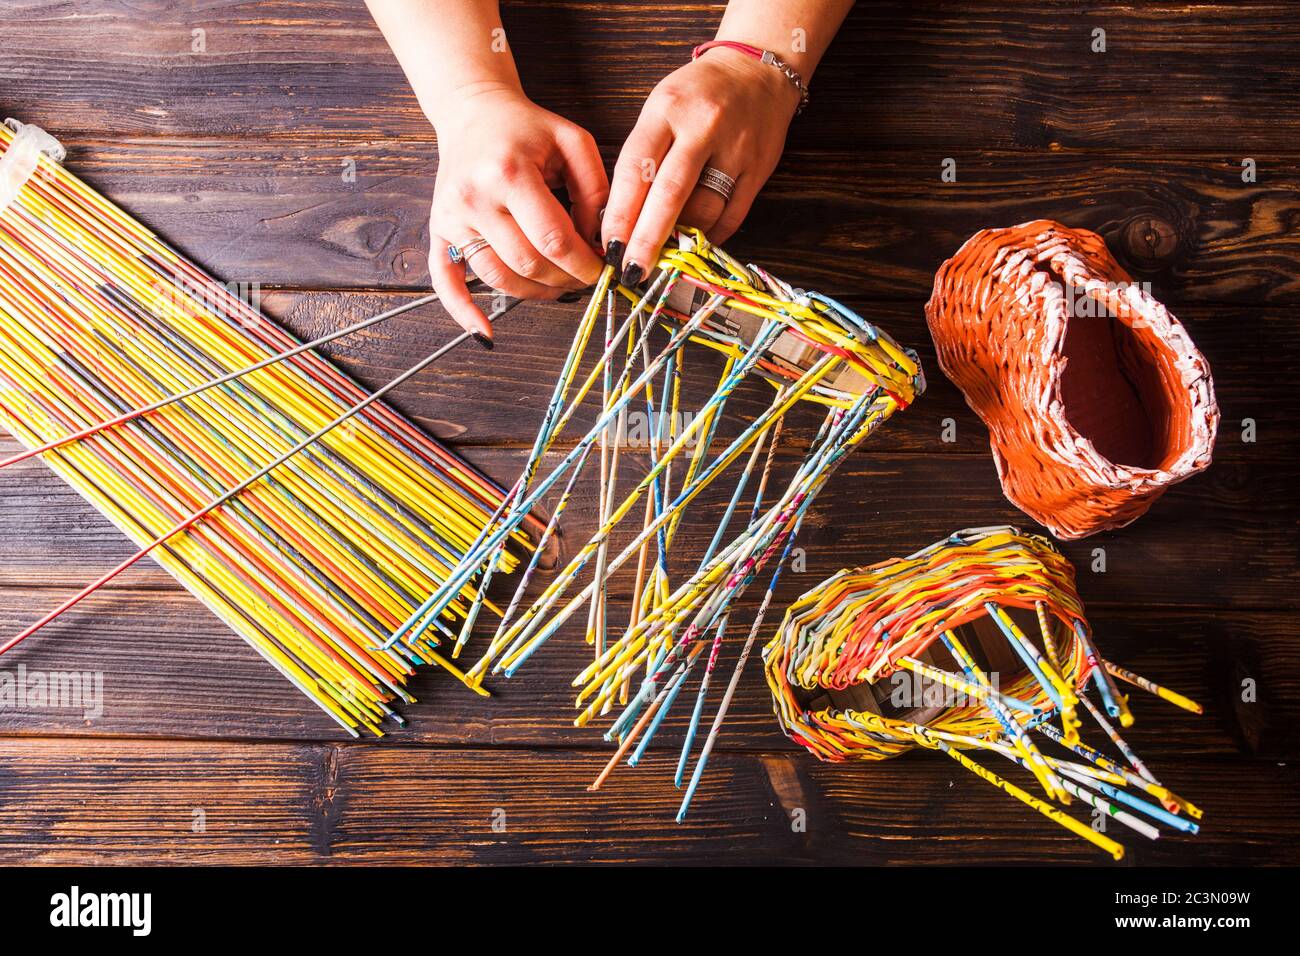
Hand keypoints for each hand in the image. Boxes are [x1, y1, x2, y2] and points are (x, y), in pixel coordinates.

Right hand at [428, 85, 607, 339]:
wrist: (473, 111)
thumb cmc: (528, 128)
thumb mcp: (574, 143)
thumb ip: (596, 191)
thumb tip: (602, 245)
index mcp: (509, 172)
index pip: (553, 238)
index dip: (583, 263)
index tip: (602, 269)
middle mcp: (473, 197)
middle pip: (526, 262)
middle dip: (564, 279)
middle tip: (584, 278)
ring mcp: (451, 216)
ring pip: (497, 277)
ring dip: (534, 293)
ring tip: (558, 287)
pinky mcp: (438, 228)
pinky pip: (445, 279)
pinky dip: (463, 311)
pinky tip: (485, 333)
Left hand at [601, 48, 799, 285]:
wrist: (757, 70)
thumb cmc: (697, 94)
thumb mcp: (660, 108)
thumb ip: (644, 157)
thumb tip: (623, 218)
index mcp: (667, 109)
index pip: (636, 169)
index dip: (620, 214)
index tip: (610, 246)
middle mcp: (703, 126)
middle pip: (670, 194)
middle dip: (647, 239)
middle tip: (632, 271)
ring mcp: (736, 148)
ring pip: (703, 211)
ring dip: (679, 241)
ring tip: (662, 258)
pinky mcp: (759, 169)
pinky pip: (732, 217)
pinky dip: (711, 237)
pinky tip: (695, 246)